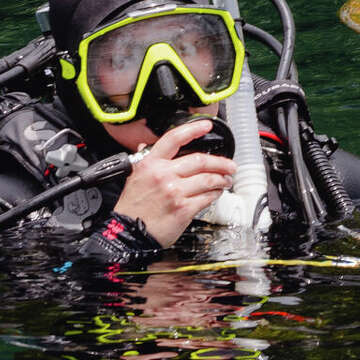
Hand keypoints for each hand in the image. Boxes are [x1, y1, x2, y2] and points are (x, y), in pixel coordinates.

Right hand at [110, 119, 235, 246]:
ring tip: (226, 180)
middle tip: (229, 165)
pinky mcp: (184, 208)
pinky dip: (216, 194)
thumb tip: (145, 146)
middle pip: (200, 161)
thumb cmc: (132, 208)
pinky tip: (216, 193)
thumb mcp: (134, 178)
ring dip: (222, 179)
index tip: (206, 125)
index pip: (173, 139)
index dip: (192, 130)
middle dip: (221, 162)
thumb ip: (145, 161)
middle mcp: (163, 175)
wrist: (129, 234)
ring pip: (208, 179)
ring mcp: (174, 192)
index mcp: (150, 164)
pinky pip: (207, 197)